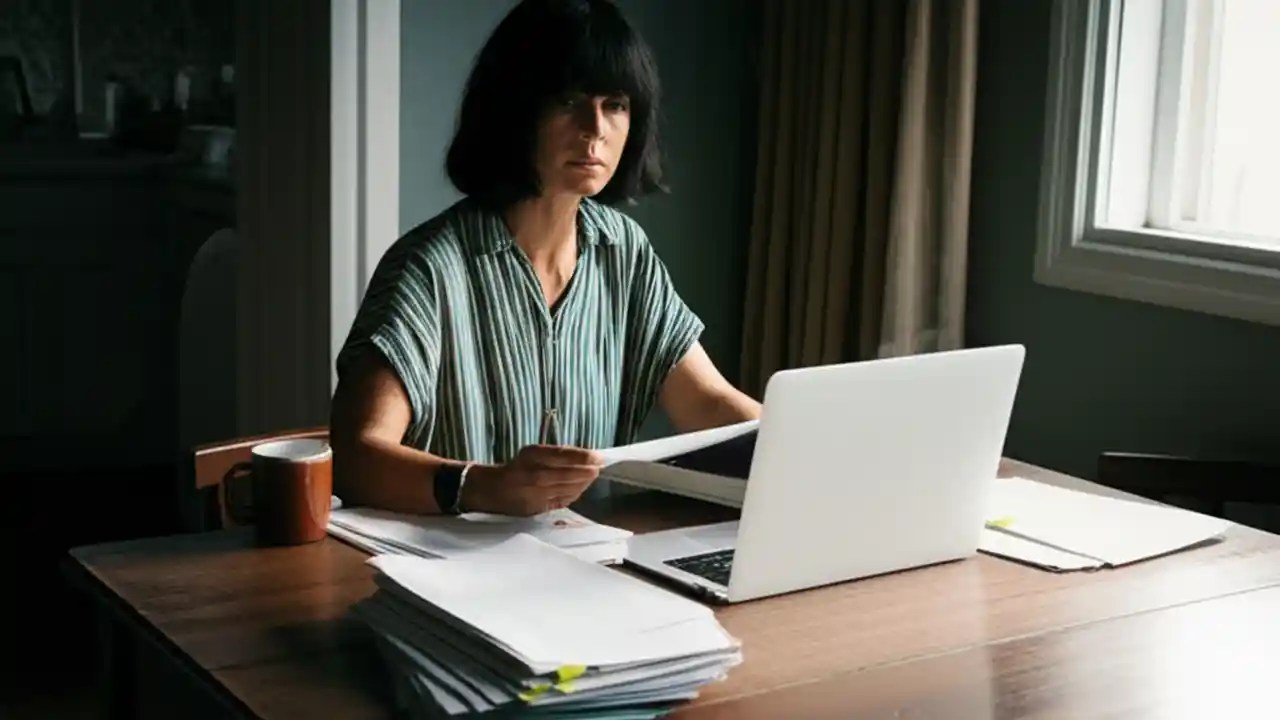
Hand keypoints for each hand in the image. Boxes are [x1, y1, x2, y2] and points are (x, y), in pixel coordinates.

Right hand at [460, 445, 602, 516]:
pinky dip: (574, 494)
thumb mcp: (532, 454)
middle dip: (587, 472)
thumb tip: (585, 457)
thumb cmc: (515, 468)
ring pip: (567, 488)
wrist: (490, 489)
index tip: (599, 457)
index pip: (563, 455)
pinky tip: (581, 489)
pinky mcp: (537, 507)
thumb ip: (555, 456)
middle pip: (568, 473)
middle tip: (600, 468)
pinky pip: (562, 500)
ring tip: (593, 478)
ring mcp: (536, 492)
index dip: (583, 456)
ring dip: (583, 483)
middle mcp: (534, 473)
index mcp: (532, 456)